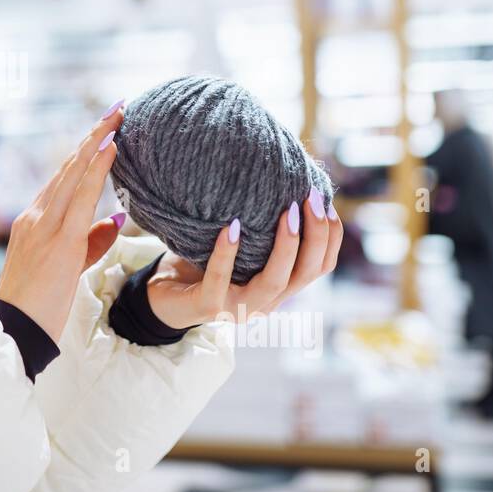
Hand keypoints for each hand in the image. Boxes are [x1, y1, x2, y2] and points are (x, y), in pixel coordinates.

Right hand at [0, 104, 125, 342]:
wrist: (15, 331)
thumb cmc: (39, 304)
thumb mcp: (68, 266)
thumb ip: (91, 241)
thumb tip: (117, 219)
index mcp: (35, 221)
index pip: (64, 178)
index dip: (85, 150)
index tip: (105, 127)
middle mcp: (35, 215)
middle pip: (69, 166)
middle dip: (94, 134)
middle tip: (117, 107)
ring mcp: (43, 225)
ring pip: (73, 173)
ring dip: (97, 141)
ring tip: (117, 116)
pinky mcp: (57, 240)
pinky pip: (80, 196)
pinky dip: (96, 168)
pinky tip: (110, 147)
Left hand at [146, 191, 344, 327]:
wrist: (162, 297)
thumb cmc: (202, 265)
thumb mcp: (241, 247)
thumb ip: (261, 230)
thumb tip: (282, 184)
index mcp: (278, 289)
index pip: (319, 268)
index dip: (330, 238)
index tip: (326, 204)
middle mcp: (265, 302)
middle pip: (306, 273)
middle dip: (315, 235)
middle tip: (311, 199)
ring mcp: (238, 308)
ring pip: (275, 281)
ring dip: (285, 245)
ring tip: (286, 211)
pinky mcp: (208, 307)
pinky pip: (220, 279)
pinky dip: (227, 253)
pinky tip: (231, 228)